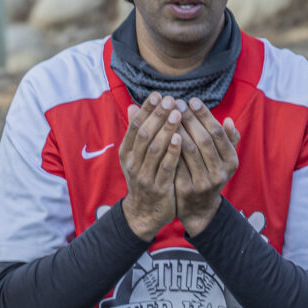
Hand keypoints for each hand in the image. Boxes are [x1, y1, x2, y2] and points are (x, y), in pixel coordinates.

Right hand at [119, 91, 182, 240]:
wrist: (144, 213)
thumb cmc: (144, 178)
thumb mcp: (135, 156)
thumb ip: (137, 133)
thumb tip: (131, 106)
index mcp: (126, 153)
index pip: (135, 126)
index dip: (146, 110)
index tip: (158, 95)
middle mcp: (132, 163)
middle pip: (144, 135)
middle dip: (157, 116)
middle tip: (170, 100)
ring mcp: (144, 176)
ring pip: (154, 150)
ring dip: (166, 130)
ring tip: (178, 113)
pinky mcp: (158, 188)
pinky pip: (165, 168)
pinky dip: (172, 152)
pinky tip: (180, 139)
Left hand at [174, 97, 240, 234]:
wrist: (199, 208)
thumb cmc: (211, 174)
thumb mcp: (224, 160)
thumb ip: (228, 140)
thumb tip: (227, 119)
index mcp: (231, 162)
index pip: (217, 133)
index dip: (205, 115)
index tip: (192, 100)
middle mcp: (219, 173)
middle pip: (203, 140)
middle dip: (189, 119)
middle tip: (177, 102)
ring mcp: (202, 183)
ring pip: (189, 150)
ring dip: (177, 130)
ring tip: (168, 114)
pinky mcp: (185, 190)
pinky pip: (176, 163)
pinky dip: (168, 147)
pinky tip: (160, 133)